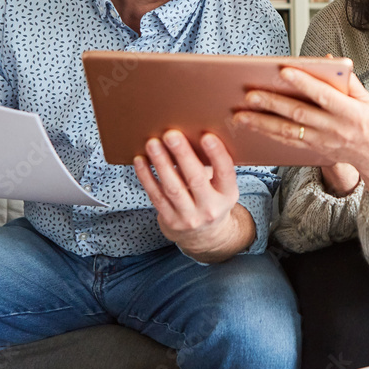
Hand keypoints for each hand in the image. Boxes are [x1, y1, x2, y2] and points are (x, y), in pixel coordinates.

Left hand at [133, 130, 253, 262]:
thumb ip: (214, 166)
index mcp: (228, 194)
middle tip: (171, 135)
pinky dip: (146, 177)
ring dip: (161, 164)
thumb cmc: (212, 197)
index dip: (217, 154)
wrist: (204, 235)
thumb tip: (193, 132)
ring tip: (153, 144)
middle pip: (196, 179)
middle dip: (182, 155)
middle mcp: (210, 208)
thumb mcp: (222, 187)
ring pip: (173, 188)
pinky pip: (156, 196)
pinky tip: (140, 161)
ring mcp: (189, 217)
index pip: (225, 172)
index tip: (207, 136)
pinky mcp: (170, 221)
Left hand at [235, 68, 368, 215]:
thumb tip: (326, 59)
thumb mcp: (367, 100)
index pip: (324, 95)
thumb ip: (347, 80)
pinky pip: (288, 142)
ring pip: (287, 132)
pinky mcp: (314, 151)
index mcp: (350, 112)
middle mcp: (334, 129)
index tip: (283, 70)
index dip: (304, 82)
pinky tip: (252, 127)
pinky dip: (268, 135)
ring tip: (240, 115)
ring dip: (262, 123)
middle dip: (272, 104)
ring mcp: (322, 142)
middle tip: (249, 95)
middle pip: (299, 114)